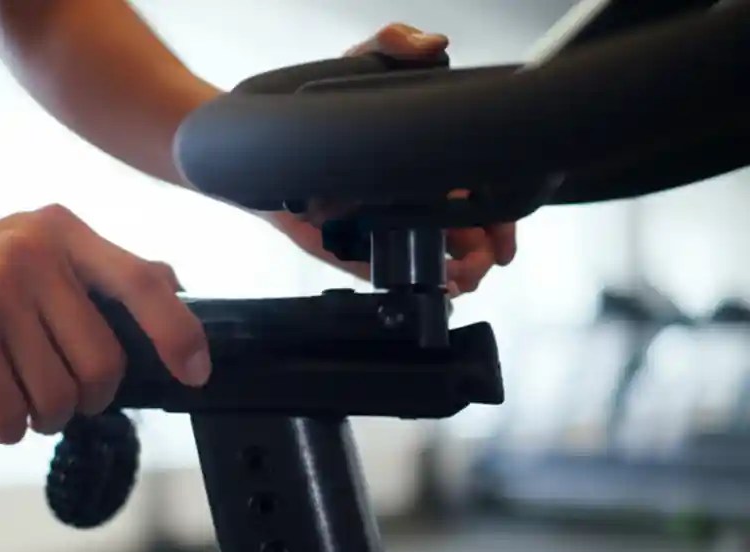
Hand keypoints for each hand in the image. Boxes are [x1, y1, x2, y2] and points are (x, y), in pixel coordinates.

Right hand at [0, 204, 209, 443]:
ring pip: (57, 395)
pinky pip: (9, 408)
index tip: (194, 373)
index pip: (142, 282)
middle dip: (93, 399)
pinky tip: (4, 417)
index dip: (177, 333)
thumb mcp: (48, 246)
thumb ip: (106, 268)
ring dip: (49, 418)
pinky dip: (12, 428)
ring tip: (30, 406)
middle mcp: (35, 255)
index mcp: (67, 233)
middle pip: (103, 363)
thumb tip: (177, 287)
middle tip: (71, 399)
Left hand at [271, 23, 518, 294]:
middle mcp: (412, 195)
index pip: (480, 193)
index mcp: (427, 162)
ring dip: (460, 271)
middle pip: (468, 234)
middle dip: (484, 252)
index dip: (501, 216)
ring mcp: (386, 224)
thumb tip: (430, 44)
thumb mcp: (364, 64)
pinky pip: (389, 272)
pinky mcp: (354, 246)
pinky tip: (435, 282)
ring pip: (438, 258)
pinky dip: (413, 281)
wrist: (272, 140)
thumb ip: (396, 44)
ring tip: (462, 273)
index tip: (505, 231)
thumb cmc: (324, 106)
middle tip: (485, 258)